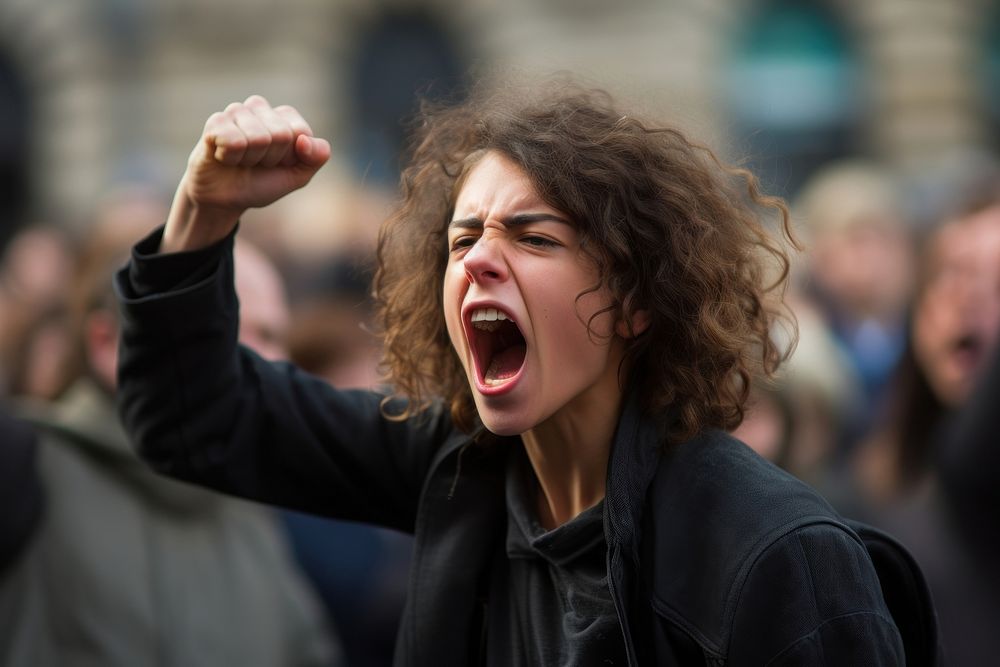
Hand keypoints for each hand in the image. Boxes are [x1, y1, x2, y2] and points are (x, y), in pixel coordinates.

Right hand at [162, 95, 330, 252]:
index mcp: (284, 117)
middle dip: (271, 159)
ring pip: (258, 138)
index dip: (291, 156)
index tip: (279, 163)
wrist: (225, 200)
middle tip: (257, 163)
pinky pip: (233, 141)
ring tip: (241, 160)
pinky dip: (231, 159)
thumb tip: (305, 141)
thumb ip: (316, 158)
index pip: (301, 131)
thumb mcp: (297, 176)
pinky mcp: (215, 122)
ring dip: (250, 160)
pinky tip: (224, 158)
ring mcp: (236, 111)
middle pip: (281, 134)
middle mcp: (260, 107)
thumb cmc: (262, 183)